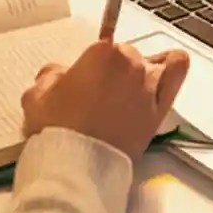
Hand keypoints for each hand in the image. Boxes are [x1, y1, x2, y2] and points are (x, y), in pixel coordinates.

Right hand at [21, 41, 189, 159]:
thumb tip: (57, 74)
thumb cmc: (58, 128)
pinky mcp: (158, 110)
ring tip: (124, 92)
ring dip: (138, 73)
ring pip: (150, 65)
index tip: (81, 81)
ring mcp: (147, 87)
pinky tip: (165, 67)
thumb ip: (49, 76)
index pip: (100, 48)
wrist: (78, 164)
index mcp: (102, 53)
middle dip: (112, 70)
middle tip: (97, 94)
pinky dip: (172, 67)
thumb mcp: (36, 95)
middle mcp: (130, 64)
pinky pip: (176, 75)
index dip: (89, 65)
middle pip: (125, 56)